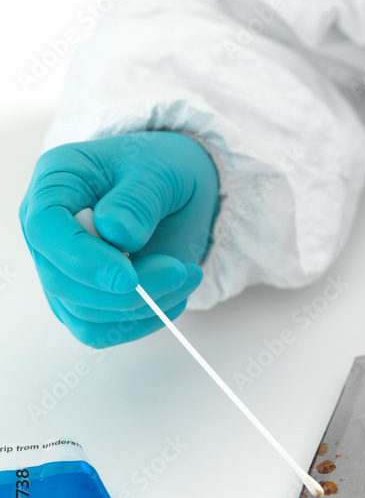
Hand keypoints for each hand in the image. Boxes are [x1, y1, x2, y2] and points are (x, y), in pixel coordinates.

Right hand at [19, 131, 218, 346]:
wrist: (181, 188)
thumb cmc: (163, 168)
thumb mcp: (160, 170)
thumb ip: (137, 200)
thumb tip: (117, 235)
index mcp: (55, 183)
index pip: (45, 229)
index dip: (83, 259)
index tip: (129, 277)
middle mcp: (49, 229)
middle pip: (62, 281)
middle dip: (126, 289)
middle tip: (180, 271)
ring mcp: (62, 266)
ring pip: (82, 312)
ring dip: (141, 306)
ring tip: (186, 275)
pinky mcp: (83, 295)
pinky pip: (99, 328)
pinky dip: (139, 321)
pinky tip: (173, 297)